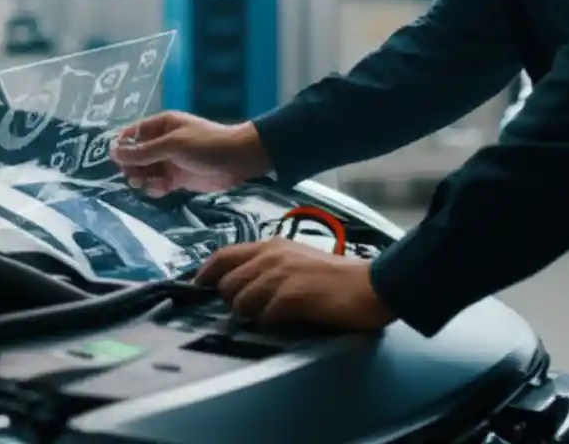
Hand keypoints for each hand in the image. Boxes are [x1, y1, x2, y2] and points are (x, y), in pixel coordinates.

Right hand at [110, 111, 270, 196]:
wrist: (238, 161)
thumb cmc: (206, 144)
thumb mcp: (172, 145)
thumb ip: (143, 151)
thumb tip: (113, 152)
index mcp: (160, 126)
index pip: (132, 134)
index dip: (122, 146)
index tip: (117, 160)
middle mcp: (162, 143)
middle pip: (135, 156)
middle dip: (131, 166)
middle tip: (134, 175)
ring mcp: (169, 161)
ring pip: (144, 172)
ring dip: (142, 179)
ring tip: (148, 183)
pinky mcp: (177, 179)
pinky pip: (157, 184)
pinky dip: (155, 188)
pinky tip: (161, 189)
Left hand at [195, 239, 394, 330]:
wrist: (370, 285)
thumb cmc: (337, 276)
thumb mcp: (297, 259)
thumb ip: (270, 266)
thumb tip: (245, 284)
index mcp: (270, 245)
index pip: (223, 255)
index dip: (205, 273)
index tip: (198, 286)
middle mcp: (270, 256)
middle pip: (226, 282)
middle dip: (230, 300)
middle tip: (246, 310)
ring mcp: (280, 276)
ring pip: (240, 301)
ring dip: (249, 314)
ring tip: (269, 316)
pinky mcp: (291, 296)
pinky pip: (263, 316)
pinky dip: (268, 323)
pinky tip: (282, 322)